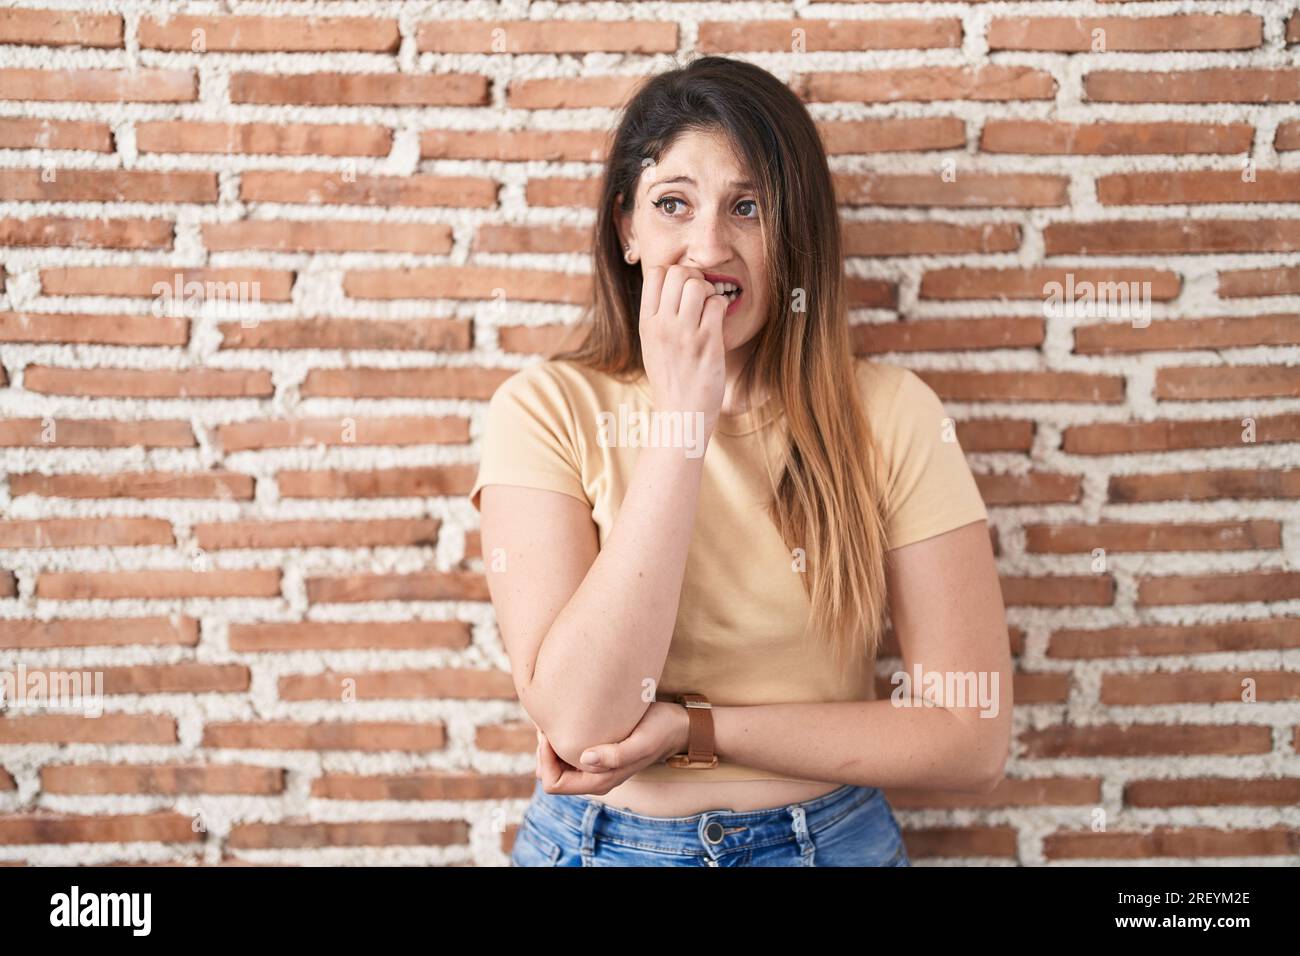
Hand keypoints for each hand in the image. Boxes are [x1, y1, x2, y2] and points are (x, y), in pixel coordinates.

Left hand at [533, 702, 688, 795]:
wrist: (678, 726)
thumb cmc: (660, 730)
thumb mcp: (642, 741)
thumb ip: (616, 755)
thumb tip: (585, 758)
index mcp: (600, 781)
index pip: (554, 784)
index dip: (545, 761)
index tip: (550, 734)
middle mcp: (594, 778)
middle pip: (550, 775)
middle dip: (543, 751)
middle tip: (548, 723)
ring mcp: (595, 767)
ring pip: (556, 764)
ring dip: (550, 744)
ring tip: (554, 719)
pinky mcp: (597, 753)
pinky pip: (566, 752)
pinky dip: (560, 738)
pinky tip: (565, 718)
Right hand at [638, 264, 726, 439]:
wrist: (681, 415)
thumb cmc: (671, 380)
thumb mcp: (651, 346)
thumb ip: (658, 317)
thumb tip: (672, 285)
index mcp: (646, 324)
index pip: (654, 274)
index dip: (673, 273)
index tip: (682, 289)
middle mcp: (662, 326)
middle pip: (678, 272)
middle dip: (694, 277)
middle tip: (700, 296)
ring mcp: (684, 334)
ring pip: (697, 284)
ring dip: (709, 290)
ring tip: (710, 307)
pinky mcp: (707, 344)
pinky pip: (717, 304)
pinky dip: (721, 306)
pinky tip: (718, 321)